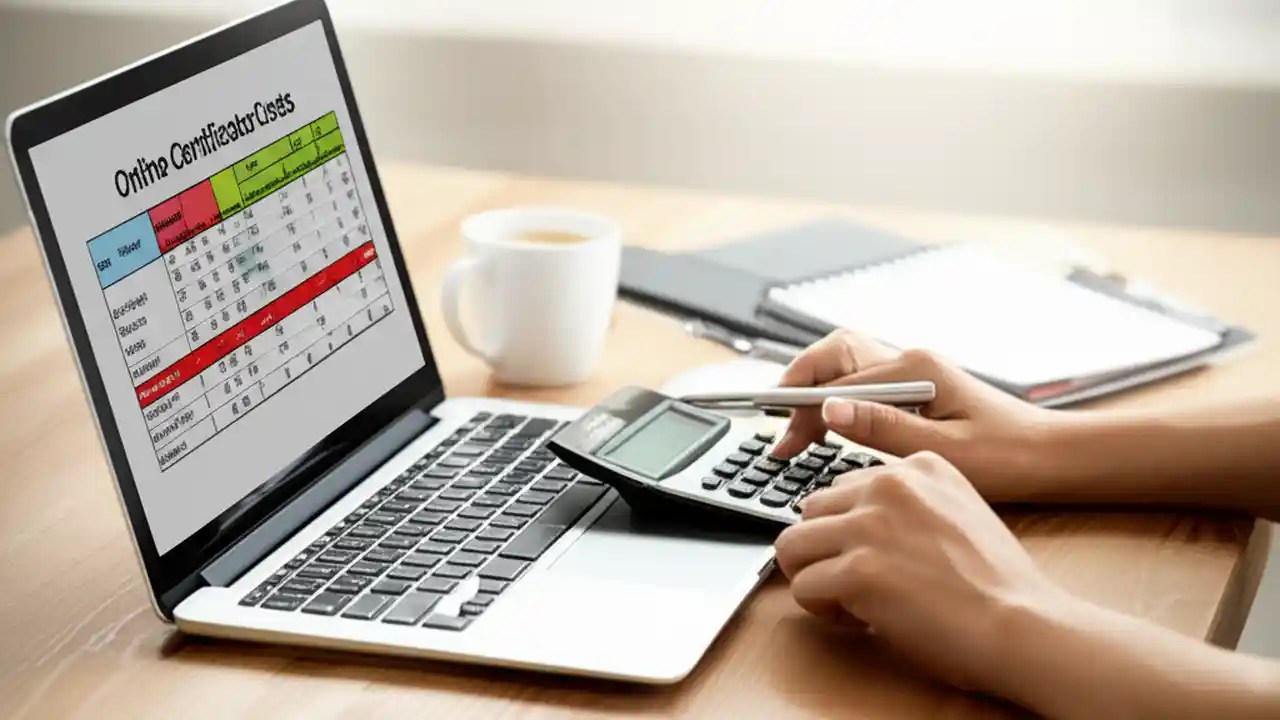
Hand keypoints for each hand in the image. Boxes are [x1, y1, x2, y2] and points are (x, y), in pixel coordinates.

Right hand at [773, 330, 1054, 500]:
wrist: (1049, 457)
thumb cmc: (1007, 458)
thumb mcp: (941, 452)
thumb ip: (883, 429)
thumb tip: (830, 412)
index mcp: (915, 370)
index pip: (839, 378)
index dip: (802, 407)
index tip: (783, 439)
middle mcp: (911, 360)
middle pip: (834, 357)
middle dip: (799, 390)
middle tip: (784, 438)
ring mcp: (913, 372)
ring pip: (844, 366)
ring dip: (815, 394)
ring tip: (796, 437)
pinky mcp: (916, 388)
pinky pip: (861, 383)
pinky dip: (836, 403)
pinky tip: (828, 433)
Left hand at [774, 451, 1069, 694]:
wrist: (1022, 624)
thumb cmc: (997, 585)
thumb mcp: (959, 511)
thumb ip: (910, 505)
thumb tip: (857, 524)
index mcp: (918, 466)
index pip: (846, 487)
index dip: (853, 529)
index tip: (879, 558)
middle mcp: (889, 483)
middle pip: (813, 509)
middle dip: (826, 549)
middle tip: (857, 583)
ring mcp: (870, 524)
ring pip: (794, 544)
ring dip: (815, 576)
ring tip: (851, 601)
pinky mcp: (858, 568)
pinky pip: (803, 586)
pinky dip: (822, 608)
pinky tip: (860, 618)